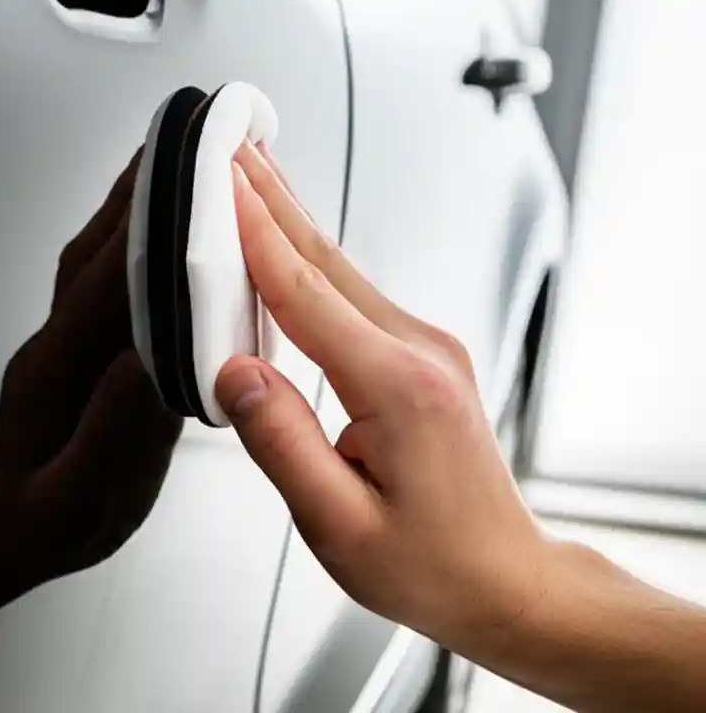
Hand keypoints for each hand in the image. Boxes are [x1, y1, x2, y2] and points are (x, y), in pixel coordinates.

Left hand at [0, 149, 182, 578]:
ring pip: (94, 260)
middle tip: (179, 141)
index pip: (97, 289)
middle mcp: (54, 343)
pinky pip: (106, 284)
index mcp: (53, 372)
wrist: (21, 539)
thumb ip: (112, 434)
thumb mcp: (82, 496)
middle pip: (91, 253)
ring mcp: (64, 342)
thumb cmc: (53, 525)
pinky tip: (164, 232)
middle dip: (133, 197)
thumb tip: (150, 365)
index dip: (137, 234)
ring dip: (129, 210)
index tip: (177, 185)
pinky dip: (134, 246)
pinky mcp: (81, 350)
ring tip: (173, 164)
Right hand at [216, 141, 549, 651]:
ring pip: (342, 271)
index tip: (223, 185)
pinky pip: (355, 297)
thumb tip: (234, 372)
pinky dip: (311, 263)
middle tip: (231, 148)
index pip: (305, 293)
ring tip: (251, 181)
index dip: (255, 235)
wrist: (504, 580)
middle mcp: (420, 353)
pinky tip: (288, 249)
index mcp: (397, 388)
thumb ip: (281, 442)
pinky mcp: (423, 358)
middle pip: (326, 262)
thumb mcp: (337, 525)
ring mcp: (427, 350)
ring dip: (291, 224)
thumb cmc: (428, 564)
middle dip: (273, 201)